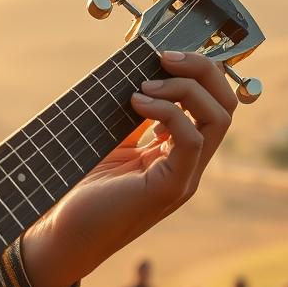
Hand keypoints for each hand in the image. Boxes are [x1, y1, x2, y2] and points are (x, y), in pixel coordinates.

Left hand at [21, 51, 237, 286]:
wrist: (62, 231)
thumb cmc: (82, 186)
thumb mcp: (112, 136)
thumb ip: (134, 109)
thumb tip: (140, 67)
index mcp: (178, 150)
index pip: (213, 103)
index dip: (198, 71)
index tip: (162, 54)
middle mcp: (189, 163)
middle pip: (225, 105)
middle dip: (202, 70)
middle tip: (164, 56)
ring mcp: (184, 178)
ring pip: (218, 118)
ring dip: (185, 88)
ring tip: (144, 85)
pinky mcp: (171, 189)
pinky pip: (192, 140)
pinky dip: (168, 112)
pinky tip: (136, 103)